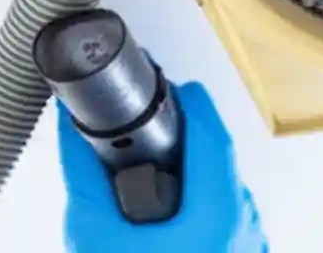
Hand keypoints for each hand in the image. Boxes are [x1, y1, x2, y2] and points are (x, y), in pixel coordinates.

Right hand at [59, 81, 267, 251]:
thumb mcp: (93, 239)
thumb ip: (84, 178)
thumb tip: (72, 132)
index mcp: (218, 216)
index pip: (213, 136)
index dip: (193, 102)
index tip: (175, 85)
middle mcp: (244, 230)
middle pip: (222, 164)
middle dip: (191, 138)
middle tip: (162, 120)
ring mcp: (250, 249)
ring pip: (228, 195)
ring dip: (198, 177)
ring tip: (162, 165)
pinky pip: (230, 223)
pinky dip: (203, 209)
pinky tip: (173, 212)